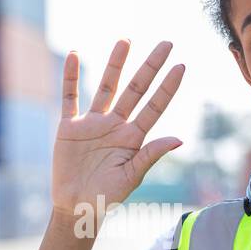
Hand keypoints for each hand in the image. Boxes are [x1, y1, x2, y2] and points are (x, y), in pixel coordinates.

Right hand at [51, 40, 184, 228]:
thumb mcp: (131, 177)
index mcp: (133, 138)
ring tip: (126, 41)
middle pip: (135, 89)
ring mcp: (92, 123)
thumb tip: (179, 139)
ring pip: (105, 87)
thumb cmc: (106, 197)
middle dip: (150, 67)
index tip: (181, 66)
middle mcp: (116, 125)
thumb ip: (151, 155)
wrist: (76, 208)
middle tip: (166, 44)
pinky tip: (73, 56)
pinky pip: (70, 98)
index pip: (154, 106)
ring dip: (115, 65)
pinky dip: (70, 78)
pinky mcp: (69, 127)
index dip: (167, 87)